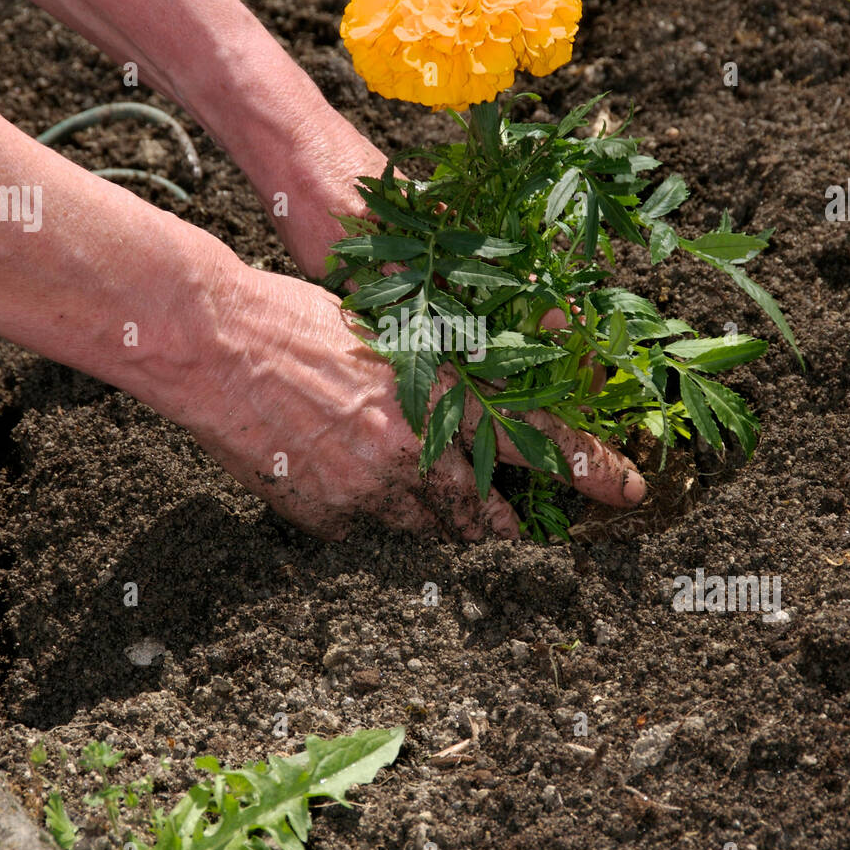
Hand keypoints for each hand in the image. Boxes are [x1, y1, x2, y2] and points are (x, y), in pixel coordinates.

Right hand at [176, 262, 644, 540]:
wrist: (219, 342)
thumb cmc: (302, 317)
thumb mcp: (392, 329)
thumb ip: (439, 372)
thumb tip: (472, 395)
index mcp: (441, 396)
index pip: (540, 440)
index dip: (592, 470)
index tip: (630, 491)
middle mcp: (416, 452)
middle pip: (485, 510)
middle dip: (504, 521)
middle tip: (514, 523)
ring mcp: (369, 492)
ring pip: (430, 529)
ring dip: (443, 522)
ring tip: (441, 513)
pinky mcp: (326, 515)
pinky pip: (369, 532)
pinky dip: (376, 514)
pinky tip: (358, 487)